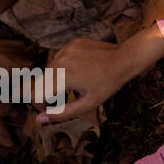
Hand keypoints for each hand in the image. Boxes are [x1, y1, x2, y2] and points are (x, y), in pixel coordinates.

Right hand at [40, 23, 163, 123]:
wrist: (125, 58)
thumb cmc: (109, 83)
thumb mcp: (88, 103)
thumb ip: (62, 113)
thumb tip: (39, 119)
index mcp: (62, 77)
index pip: (37, 94)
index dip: (42, 104)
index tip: (51, 108)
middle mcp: (60, 61)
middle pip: (41, 82)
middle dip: (47, 92)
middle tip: (62, 98)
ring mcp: (66, 50)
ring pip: (48, 69)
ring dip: (54, 79)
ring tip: (71, 84)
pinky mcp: (72, 44)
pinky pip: (59, 58)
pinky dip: (63, 66)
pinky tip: (77, 70)